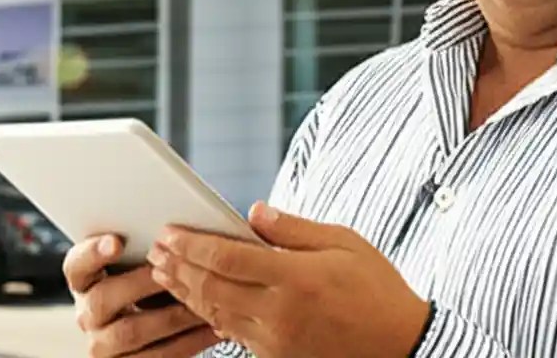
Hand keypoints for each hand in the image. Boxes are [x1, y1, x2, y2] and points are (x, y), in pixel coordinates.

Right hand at [64, 234, 222, 356]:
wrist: (148, 332)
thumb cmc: (148, 287)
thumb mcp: (139, 264)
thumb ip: (147, 245)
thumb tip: (177, 229)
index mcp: (86, 281)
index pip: (77, 264)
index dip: (93, 253)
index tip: (116, 241)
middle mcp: (88, 313)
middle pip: (103, 298)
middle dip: (142, 284)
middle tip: (171, 272)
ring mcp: (103, 343)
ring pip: (130, 332)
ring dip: (170, 317)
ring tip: (199, 304)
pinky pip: (155, 356)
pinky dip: (187, 342)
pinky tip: (208, 327)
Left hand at [148, 202, 431, 357]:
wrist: (401, 346)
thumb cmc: (377, 289)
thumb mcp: (345, 243)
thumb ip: (294, 229)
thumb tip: (254, 211)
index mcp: (298, 277)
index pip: (228, 258)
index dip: (192, 244)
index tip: (169, 232)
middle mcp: (281, 312)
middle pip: (212, 287)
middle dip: (178, 267)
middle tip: (155, 250)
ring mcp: (276, 340)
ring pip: (215, 314)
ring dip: (185, 292)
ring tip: (164, 273)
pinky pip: (233, 334)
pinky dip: (210, 315)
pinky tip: (198, 301)